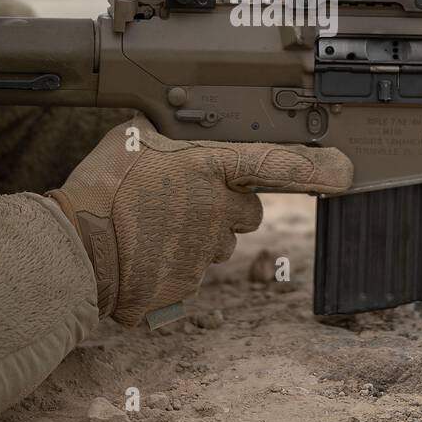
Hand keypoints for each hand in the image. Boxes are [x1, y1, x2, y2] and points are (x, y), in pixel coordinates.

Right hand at [46, 114, 352, 326]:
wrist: (76, 247)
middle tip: (184, 200)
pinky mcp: (189, 285)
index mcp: (210, 167)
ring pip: (220, 243)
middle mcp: (217, 210)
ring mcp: (206, 251)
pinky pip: (195, 272)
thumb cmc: (102, 185)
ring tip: (154, 226)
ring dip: (199, 235)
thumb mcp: (135, 137)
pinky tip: (145, 252)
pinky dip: (175, 263)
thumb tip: (176, 136)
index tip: (345, 172)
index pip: (278, 165)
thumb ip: (171, 137)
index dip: (317, 168)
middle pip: (248, 211)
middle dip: (227, 207)